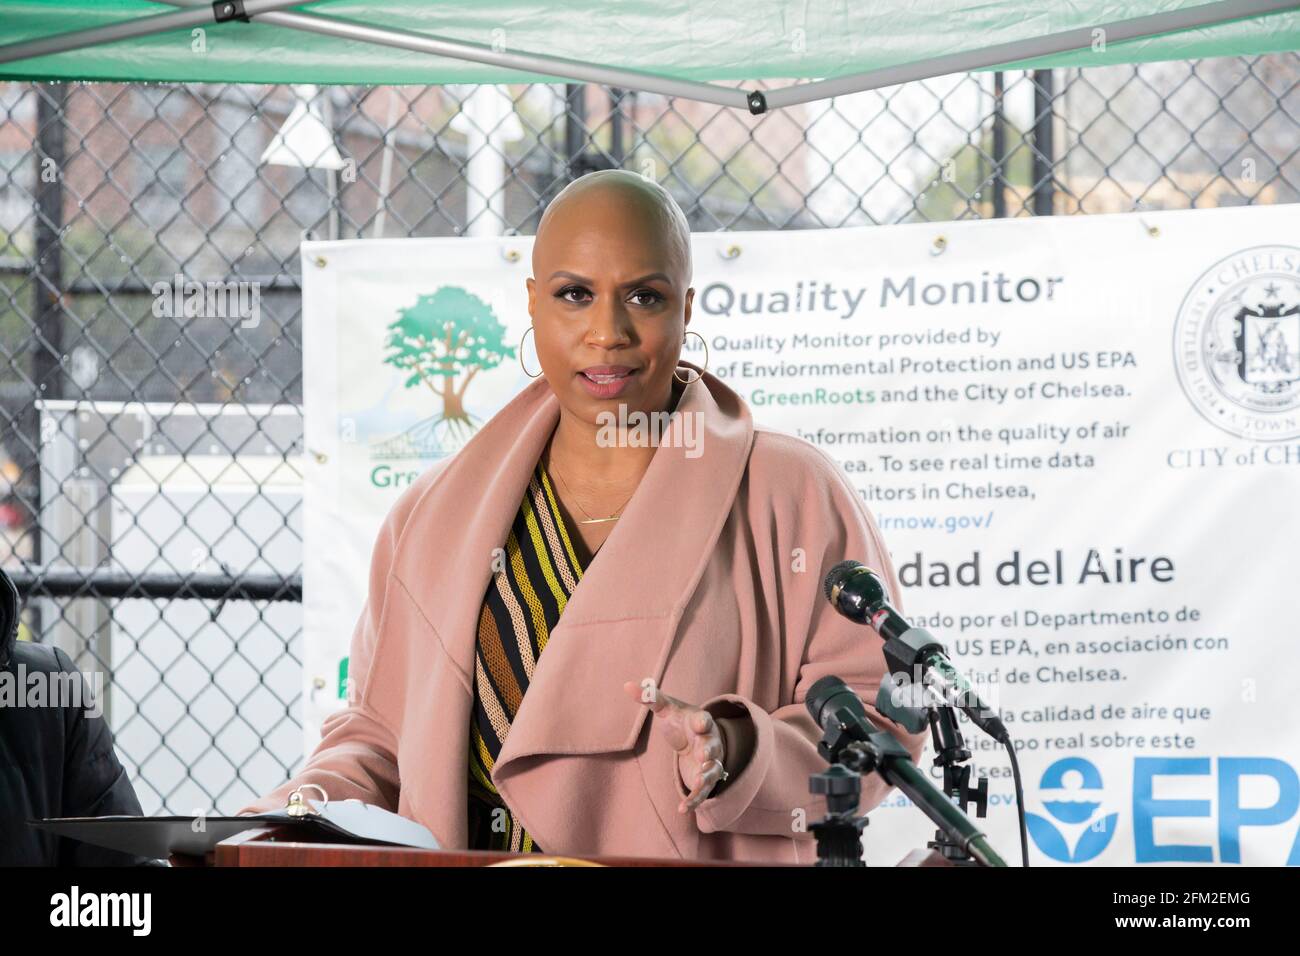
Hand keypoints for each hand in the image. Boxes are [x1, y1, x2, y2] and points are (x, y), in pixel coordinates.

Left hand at [624, 680, 726, 812]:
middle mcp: (709, 742)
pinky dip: (695, 800)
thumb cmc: (682, 721)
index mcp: (700, 722)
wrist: (699, 739)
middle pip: (712, 746)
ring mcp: (710, 761)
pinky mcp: (706, 779)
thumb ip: (649, 698)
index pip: (703, 720)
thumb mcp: (667, 709)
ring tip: (699, 781)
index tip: (699, 722)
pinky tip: (682, 809)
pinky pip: (703, 791)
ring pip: (713, 770)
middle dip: (709, 750)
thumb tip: (626, 685)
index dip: (701, 721)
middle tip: (704, 754)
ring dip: (707, 775)